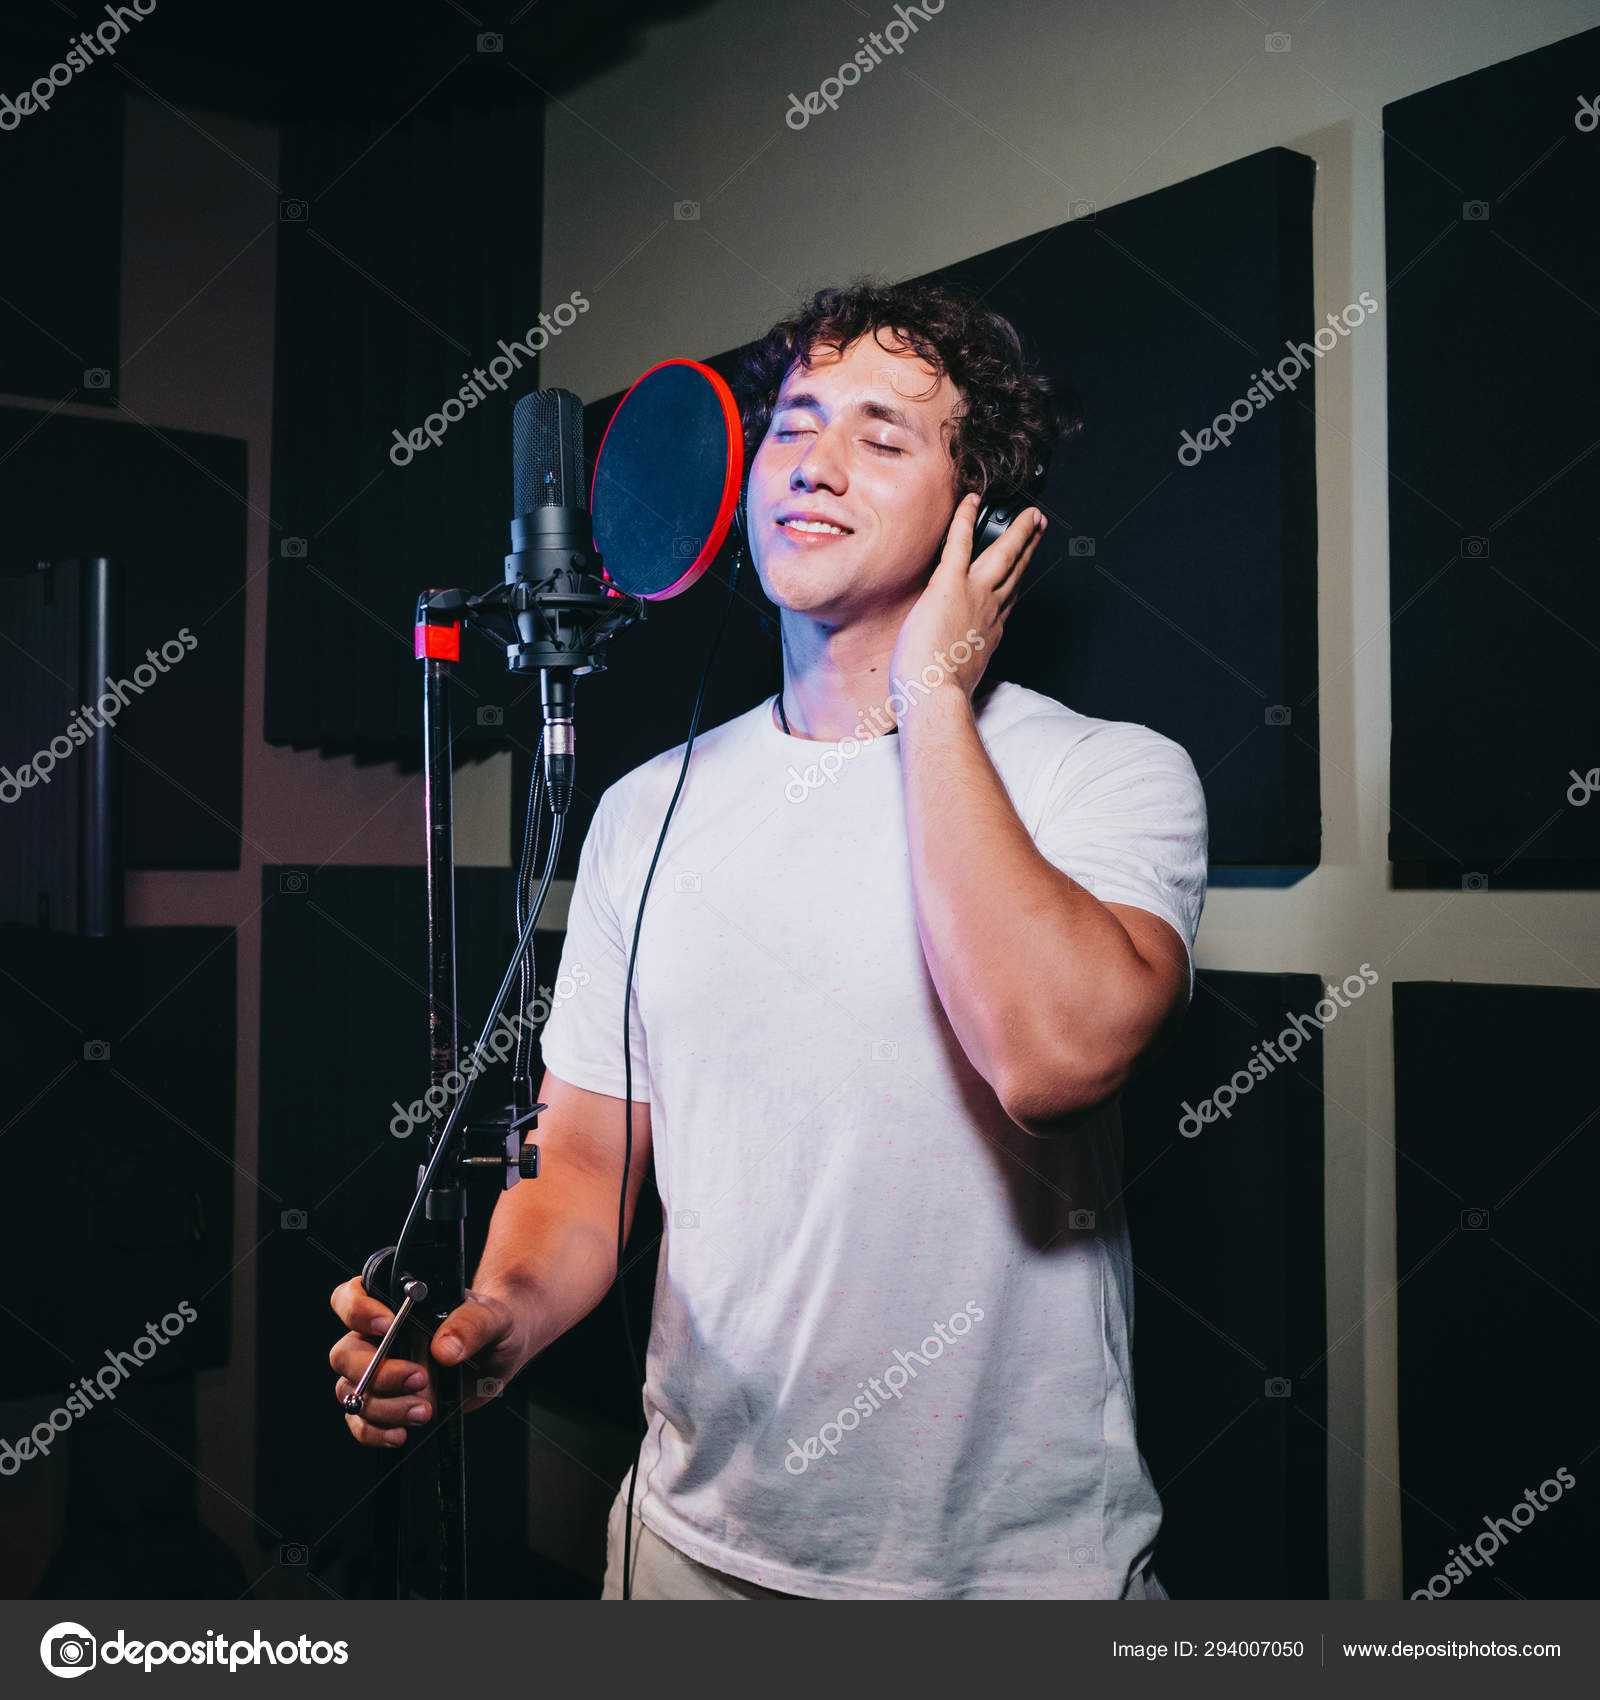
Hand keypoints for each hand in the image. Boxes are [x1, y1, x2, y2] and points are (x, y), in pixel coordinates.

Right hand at [328, 1276, 526, 1446]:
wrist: (502, 1353)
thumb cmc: (493, 1324)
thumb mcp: (493, 1317)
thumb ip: (471, 1324)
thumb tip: (443, 1350)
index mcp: (395, 1302)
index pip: (350, 1297)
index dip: (357, 1310)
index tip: (387, 1325)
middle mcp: (377, 1337)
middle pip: (344, 1353)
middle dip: (377, 1372)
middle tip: (419, 1377)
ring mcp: (378, 1372)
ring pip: (351, 1391)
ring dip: (383, 1406)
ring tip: (424, 1410)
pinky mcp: (385, 1403)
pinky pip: (359, 1421)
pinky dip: (375, 1431)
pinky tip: (402, 1432)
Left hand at [889, 494, 1046, 722]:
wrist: (936, 695)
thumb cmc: (938, 694)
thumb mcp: (957, 676)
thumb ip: (958, 660)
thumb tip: (945, 664)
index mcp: (990, 632)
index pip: (1007, 600)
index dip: (1017, 580)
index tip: (1023, 570)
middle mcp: (989, 610)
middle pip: (1016, 572)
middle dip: (1029, 547)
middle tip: (1040, 527)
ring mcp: (973, 594)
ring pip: (1002, 554)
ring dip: (1017, 530)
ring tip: (1028, 514)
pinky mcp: (950, 584)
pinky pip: (960, 542)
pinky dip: (965, 518)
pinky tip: (970, 500)